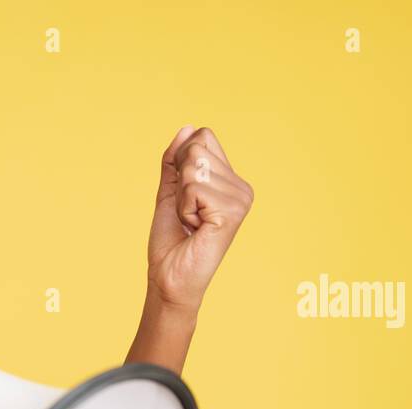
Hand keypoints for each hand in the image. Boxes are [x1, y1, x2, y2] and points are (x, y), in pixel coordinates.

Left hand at [146, 126, 253, 313]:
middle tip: (186, 214)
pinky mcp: (232, 212)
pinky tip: (195, 229)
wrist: (169, 278)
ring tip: (191, 223)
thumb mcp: (170, 193)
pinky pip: (193, 189)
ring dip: (181, 199)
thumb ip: (175, 162)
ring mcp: (240, 200)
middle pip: (197, 149)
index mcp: (231, 182)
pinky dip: (184, 209)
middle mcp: (242, 188)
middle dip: (179, 182)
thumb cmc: (171, 242)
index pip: (203, 138)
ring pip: (192, 169)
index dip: (180, 163)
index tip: (183, 198)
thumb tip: (188, 128)